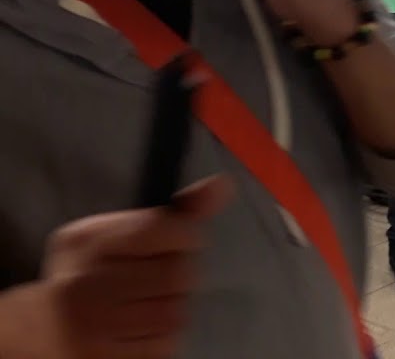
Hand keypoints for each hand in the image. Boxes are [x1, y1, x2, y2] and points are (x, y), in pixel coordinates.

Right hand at [34, 176, 231, 358]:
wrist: (39, 330)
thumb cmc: (88, 274)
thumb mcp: (117, 233)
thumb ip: (175, 211)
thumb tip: (222, 185)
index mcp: (87, 242)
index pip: (165, 228)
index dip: (184, 237)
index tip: (177, 242)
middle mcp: (83, 283)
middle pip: (179, 274)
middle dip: (178, 276)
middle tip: (156, 280)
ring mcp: (90, 327)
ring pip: (175, 313)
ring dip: (171, 309)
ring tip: (144, 305)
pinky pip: (164, 346)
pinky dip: (161, 338)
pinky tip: (138, 329)